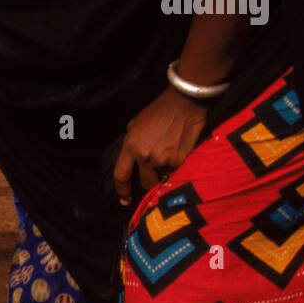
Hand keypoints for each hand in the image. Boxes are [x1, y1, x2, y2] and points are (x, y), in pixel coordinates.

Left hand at [113, 86, 207, 205]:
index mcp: (130, 146)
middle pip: (146, 182)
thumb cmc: (159, 110)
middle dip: (151, 180)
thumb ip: (132, 141)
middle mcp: (145, 156)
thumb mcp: (136, 123)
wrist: (182, 102)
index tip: (124, 200)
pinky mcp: (180, 159)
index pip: (121, 175)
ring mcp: (163, 159)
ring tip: (171, 151)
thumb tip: (132, 154)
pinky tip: (181, 149)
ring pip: (164, 176)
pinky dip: (179, 164)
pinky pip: (178, 169)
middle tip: (157, 171)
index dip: (122, 190)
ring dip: (167, 170)